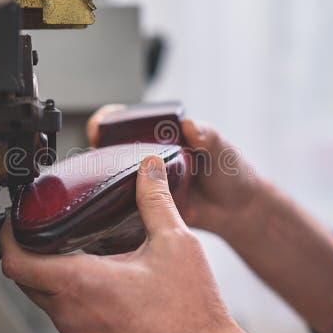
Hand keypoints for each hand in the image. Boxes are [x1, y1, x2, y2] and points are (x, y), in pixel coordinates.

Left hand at [0, 155, 242, 332]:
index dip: (8, 237)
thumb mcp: (177, 244)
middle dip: (37, 256)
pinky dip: (81, 311)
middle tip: (56, 236)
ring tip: (94, 266)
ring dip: (63, 285)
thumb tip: (149, 169)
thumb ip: (155, 201)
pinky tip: (112, 300)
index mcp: (81, 286)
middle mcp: (71, 319)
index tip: (14, 224)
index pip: (16, 262)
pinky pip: (72, 330)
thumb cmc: (193, 317)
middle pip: (30, 283)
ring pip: (53, 307)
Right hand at [87, 106, 264, 240]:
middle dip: (95, 149)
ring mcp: (145, 184)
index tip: (102, 125)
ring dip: (100, 179)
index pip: (126, 121)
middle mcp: (148, 158)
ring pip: (111, 178)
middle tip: (93, 154)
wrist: (239, 212)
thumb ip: (207, 136)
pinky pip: (122, 207)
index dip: (108, 120)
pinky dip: (111, 206)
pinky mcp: (146, 209)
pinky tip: (106, 208)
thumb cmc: (232, 173)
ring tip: (95, 181)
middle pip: (110, 149)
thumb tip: (191, 127)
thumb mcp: (220, 149)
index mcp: (162, 135)